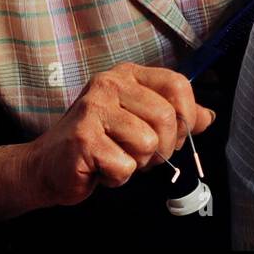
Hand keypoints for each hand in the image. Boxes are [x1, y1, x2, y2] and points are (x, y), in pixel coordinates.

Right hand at [24, 62, 214, 208]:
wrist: (45, 166)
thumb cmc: (97, 143)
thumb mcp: (139, 121)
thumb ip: (175, 117)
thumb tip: (209, 117)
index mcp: (127, 75)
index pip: (177, 85)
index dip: (186, 116)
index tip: (175, 135)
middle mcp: (109, 84)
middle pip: (166, 117)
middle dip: (162, 148)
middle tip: (141, 155)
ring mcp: (94, 109)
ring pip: (148, 144)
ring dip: (137, 163)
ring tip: (115, 157)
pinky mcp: (83, 138)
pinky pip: (125, 166)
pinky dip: (117, 177)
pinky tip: (100, 168)